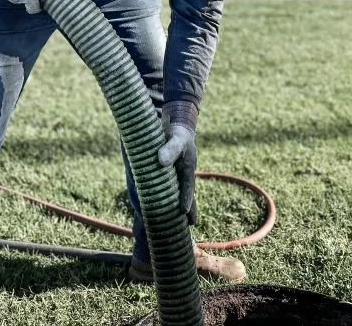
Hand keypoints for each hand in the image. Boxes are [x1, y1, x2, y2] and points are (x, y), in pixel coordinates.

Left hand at [158, 101, 197, 223]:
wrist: (176, 127)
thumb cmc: (178, 134)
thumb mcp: (176, 139)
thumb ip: (170, 149)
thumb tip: (161, 160)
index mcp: (189, 167)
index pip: (187, 187)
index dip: (186, 199)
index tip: (184, 212)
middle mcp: (184, 174)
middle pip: (186, 195)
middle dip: (188, 209)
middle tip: (190, 225)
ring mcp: (177, 176)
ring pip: (178, 194)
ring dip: (179, 207)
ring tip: (181, 223)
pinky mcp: (170, 175)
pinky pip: (171, 190)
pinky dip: (170, 200)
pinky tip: (166, 210)